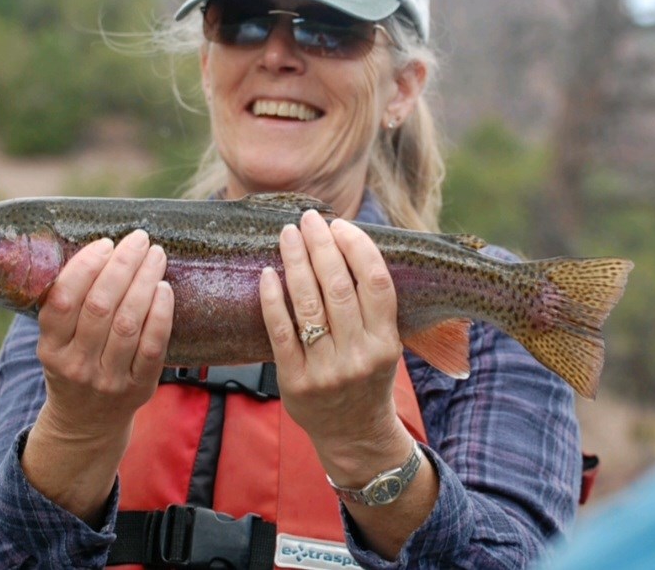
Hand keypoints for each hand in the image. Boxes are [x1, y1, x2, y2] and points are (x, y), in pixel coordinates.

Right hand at [35, 231, 172, 448]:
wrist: (86, 424)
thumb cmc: (75, 365)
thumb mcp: (56, 342)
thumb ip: (69, 306)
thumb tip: (101, 250)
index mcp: (50, 348)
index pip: (63, 300)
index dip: (85, 267)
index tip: (105, 243)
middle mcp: (76, 365)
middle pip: (100, 306)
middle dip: (123, 266)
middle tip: (138, 239)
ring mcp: (108, 379)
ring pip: (129, 323)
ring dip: (144, 282)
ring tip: (156, 256)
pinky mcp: (138, 388)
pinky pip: (152, 347)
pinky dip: (161, 314)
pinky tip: (164, 289)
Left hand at [259, 210, 412, 482]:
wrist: (354, 435)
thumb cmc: (368, 377)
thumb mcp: (386, 345)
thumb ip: (372, 305)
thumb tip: (348, 245)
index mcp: (386, 342)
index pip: (375, 282)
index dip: (357, 247)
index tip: (341, 225)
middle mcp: (358, 355)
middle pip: (337, 287)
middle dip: (321, 245)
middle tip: (309, 219)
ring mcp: (325, 370)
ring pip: (307, 304)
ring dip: (295, 262)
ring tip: (287, 234)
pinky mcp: (295, 381)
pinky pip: (280, 331)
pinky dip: (272, 299)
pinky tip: (267, 274)